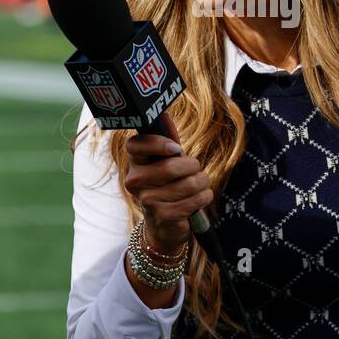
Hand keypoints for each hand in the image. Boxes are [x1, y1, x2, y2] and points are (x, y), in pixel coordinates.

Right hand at [123, 133, 211, 251]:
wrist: (163, 224)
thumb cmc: (167, 185)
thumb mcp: (165, 161)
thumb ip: (166, 139)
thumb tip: (163, 114)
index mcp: (134, 163)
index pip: (136, 145)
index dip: (159, 143)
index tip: (176, 149)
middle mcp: (135, 181)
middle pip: (171, 166)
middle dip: (193, 166)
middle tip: (195, 169)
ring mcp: (147, 200)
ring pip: (189, 183)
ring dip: (202, 182)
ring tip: (199, 184)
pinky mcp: (163, 215)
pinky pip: (195, 199)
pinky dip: (204, 197)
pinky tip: (199, 197)